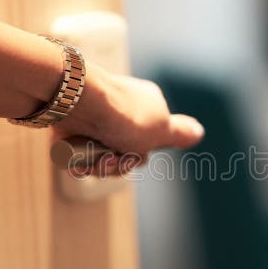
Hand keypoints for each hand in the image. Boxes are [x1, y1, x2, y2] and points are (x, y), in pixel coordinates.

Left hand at [55, 64, 203, 154]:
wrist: (79, 101)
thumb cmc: (125, 115)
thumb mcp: (161, 129)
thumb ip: (179, 133)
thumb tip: (198, 132)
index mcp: (145, 105)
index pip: (147, 142)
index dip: (140, 155)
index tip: (137, 152)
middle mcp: (120, 111)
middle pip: (123, 153)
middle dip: (118, 165)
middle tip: (112, 159)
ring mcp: (93, 119)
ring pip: (99, 157)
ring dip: (98, 166)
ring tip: (93, 159)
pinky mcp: (69, 126)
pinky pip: (76, 155)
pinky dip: (78, 162)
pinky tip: (77, 161)